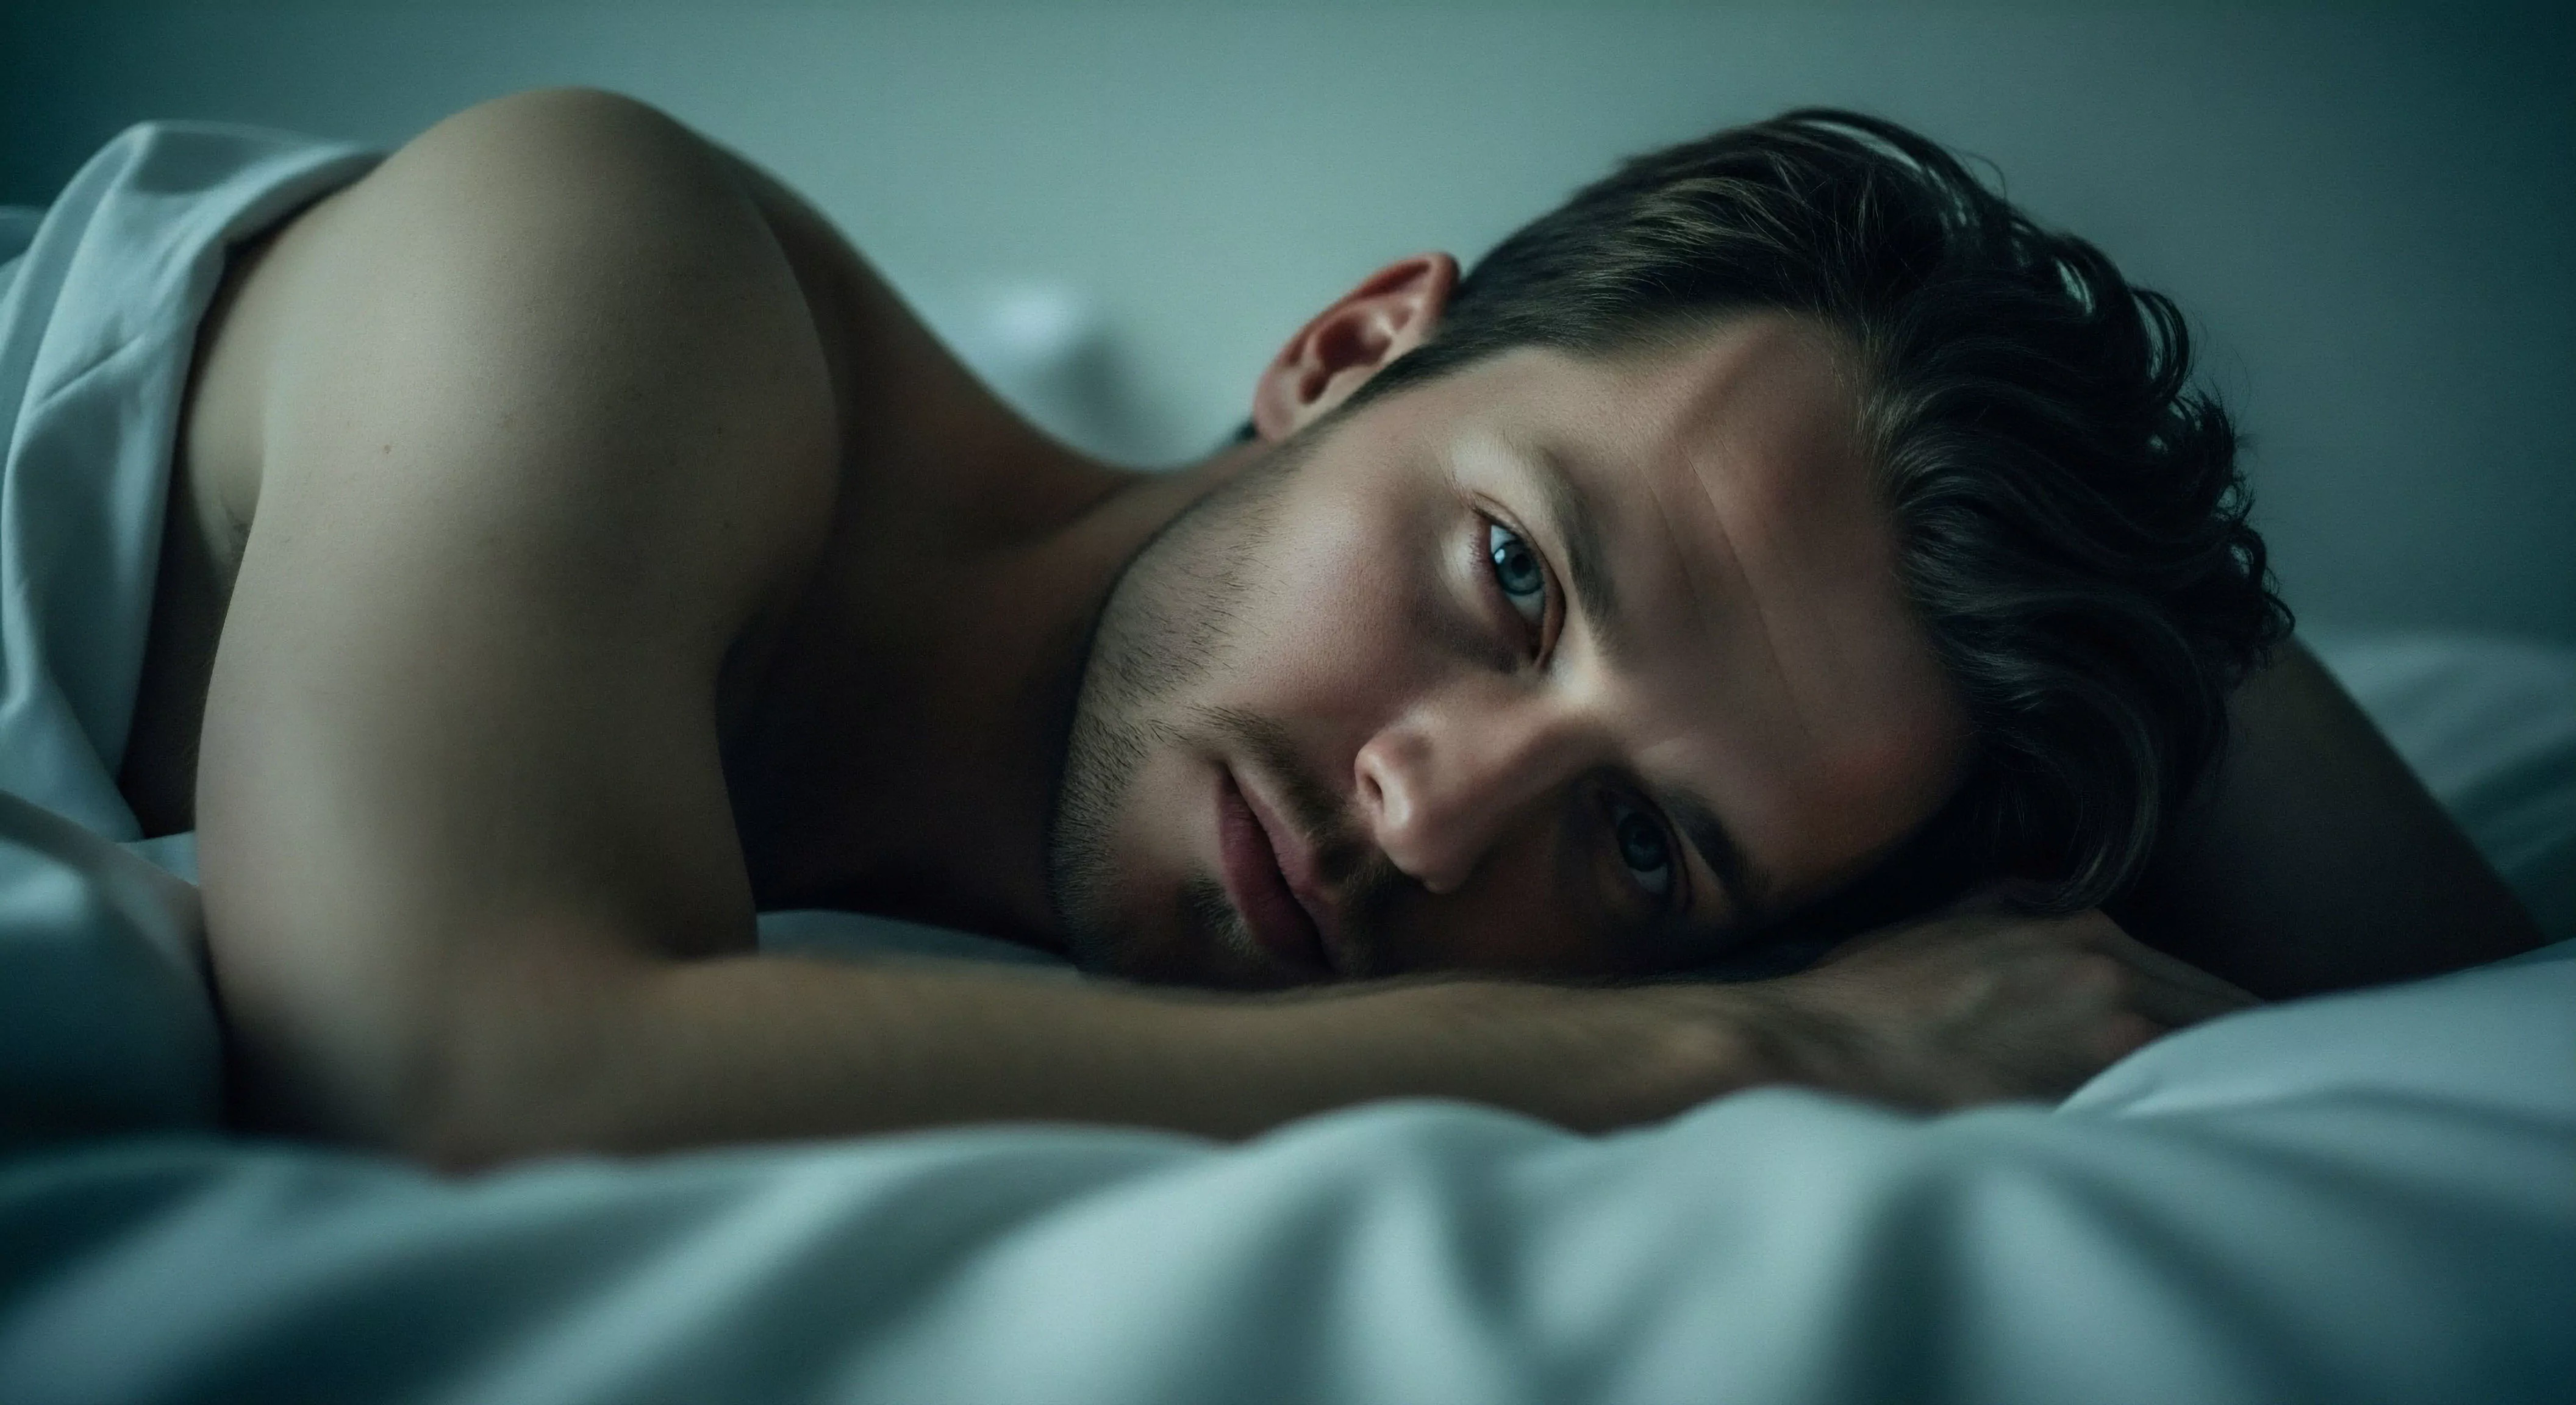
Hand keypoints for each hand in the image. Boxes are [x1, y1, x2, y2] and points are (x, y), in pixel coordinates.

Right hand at [1727, 905, 2258, 1108]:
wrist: (1810, 1051)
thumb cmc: (1865, 1001)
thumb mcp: (1947, 922)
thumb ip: (2016, 908)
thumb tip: (2052, 898)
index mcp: (2083, 932)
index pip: (2211, 987)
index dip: (2244, 1031)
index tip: (2260, 1064)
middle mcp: (2109, 973)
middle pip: (2234, 1024)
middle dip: (2259, 1063)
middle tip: (2286, 1108)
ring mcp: (2102, 1036)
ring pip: (2214, 1066)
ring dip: (2233, 1098)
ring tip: (2253, 1138)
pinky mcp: (2081, 1098)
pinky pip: (2166, 1115)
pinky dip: (2188, 1131)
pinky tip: (2194, 1159)